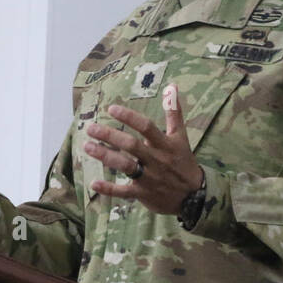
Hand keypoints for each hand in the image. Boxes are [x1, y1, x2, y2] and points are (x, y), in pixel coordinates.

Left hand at [84, 83, 203, 214]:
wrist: (194, 196)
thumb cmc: (183, 162)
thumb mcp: (181, 136)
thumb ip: (174, 111)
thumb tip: (171, 86)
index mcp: (165, 145)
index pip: (146, 127)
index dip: (129, 118)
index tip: (111, 109)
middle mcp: (156, 160)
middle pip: (131, 146)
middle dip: (110, 136)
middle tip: (91, 128)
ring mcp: (149, 178)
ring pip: (125, 166)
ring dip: (105, 156)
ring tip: (87, 146)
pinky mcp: (143, 193)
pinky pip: (123, 192)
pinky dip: (109, 189)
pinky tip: (93, 183)